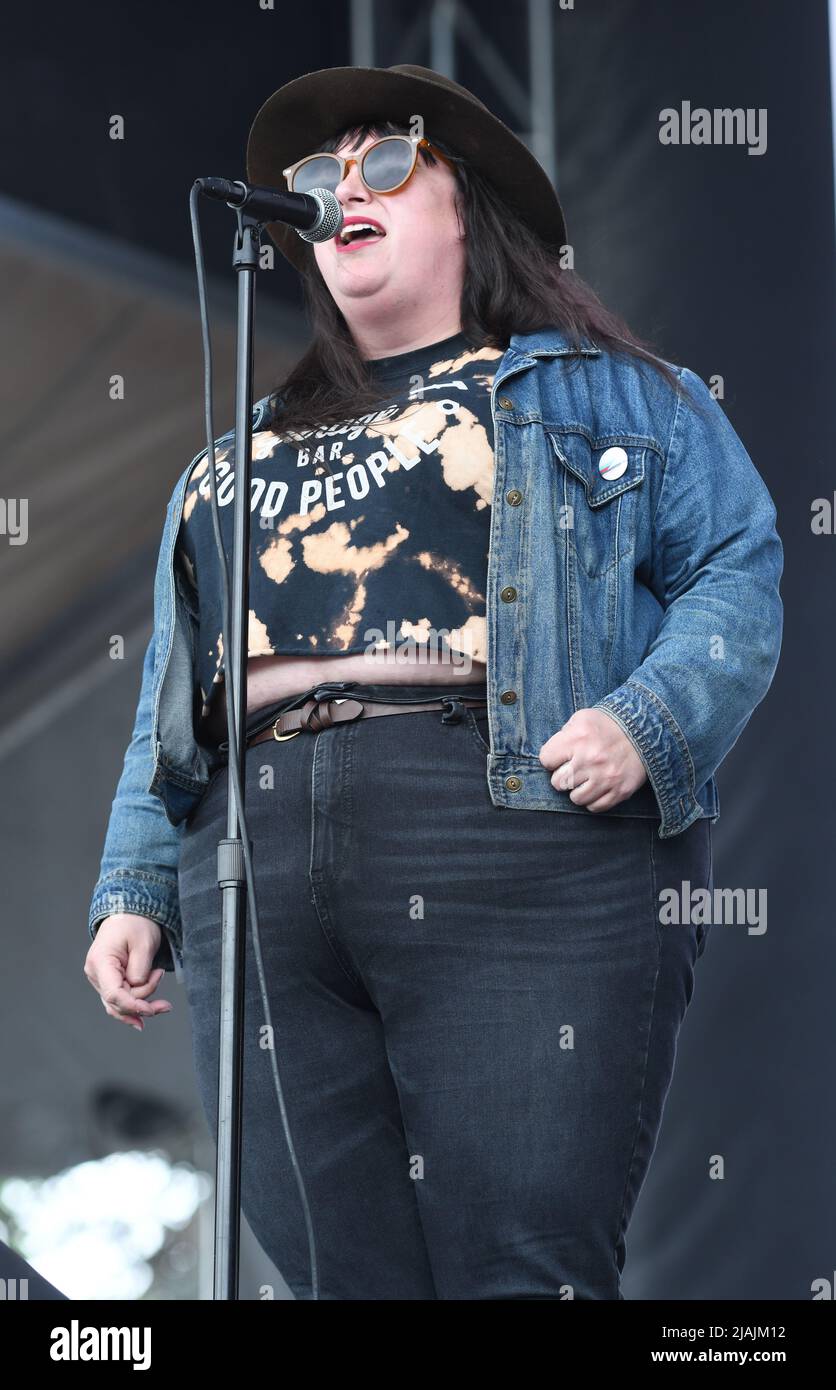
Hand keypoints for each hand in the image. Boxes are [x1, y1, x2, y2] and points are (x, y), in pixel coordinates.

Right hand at [84, 913, 172, 1030]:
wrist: (128, 913)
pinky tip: (145, 1015)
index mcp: (100, 962)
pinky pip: (120, 999)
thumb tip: (138, 990)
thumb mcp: (144, 944)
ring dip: (141, 1006)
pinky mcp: (109, 980)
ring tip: (161, 996)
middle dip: (142, 1006)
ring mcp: (101, 978)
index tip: (152, 1010)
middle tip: (166, 1004)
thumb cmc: (135, 924)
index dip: (133, 1006)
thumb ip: (140, 970)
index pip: (113, 994)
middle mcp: (96, 973)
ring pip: (119, 1004)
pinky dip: (134, 1005)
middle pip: (117, 1002)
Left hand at [538, 708, 647, 812]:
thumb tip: (552, 755)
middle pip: (558, 782)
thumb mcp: (583, 718)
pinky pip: (595, 807)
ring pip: (575, 798)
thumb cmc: (609, 725)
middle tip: (574, 769)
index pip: (546, 760)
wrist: (646, 731)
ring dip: (578, 790)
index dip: (552, 759)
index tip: (561, 757)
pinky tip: (597, 787)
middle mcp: (590, 759)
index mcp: (578, 738)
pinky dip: (593, 799)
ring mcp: (606, 777)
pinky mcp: (620, 791)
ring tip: (586, 779)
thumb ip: (564, 734)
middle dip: (563, 776)